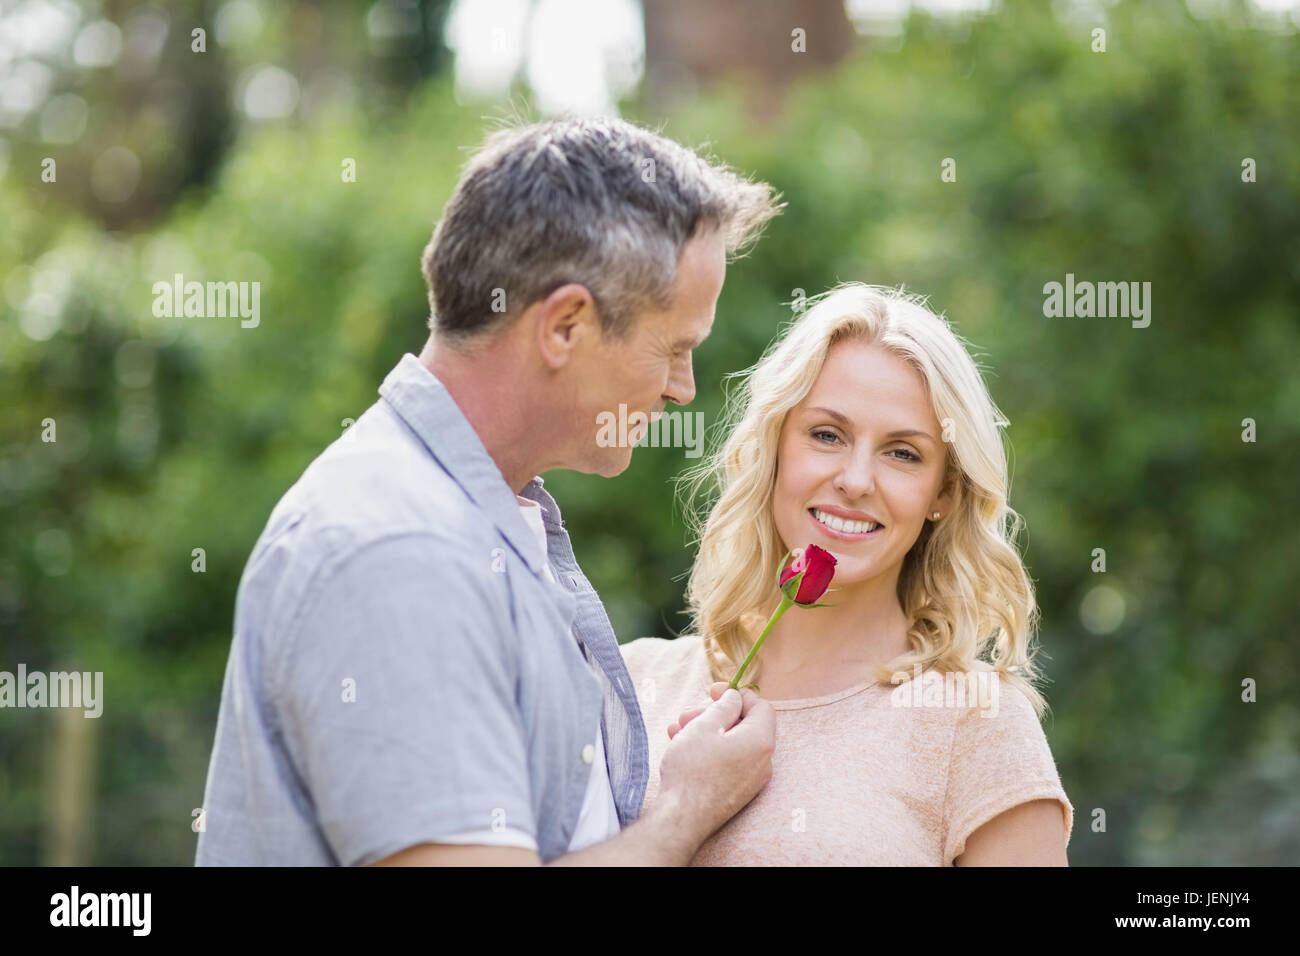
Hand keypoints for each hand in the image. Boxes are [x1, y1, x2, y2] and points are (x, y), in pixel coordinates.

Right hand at [656, 683, 775, 850]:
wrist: (682, 819)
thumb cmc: (693, 769)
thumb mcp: (705, 726)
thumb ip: (724, 707)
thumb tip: (735, 699)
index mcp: (761, 741)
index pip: (760, 706)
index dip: (736, 694)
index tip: (712, 691)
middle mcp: (764, 761)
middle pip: (744, 725)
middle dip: (714, 714)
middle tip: (687, 715)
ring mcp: (752, 781)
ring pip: (733, 744)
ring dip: (707, 732)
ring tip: (677, 731)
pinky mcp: (738, 793)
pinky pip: (729, 762)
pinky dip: (710, 750)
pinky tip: (683, 748)